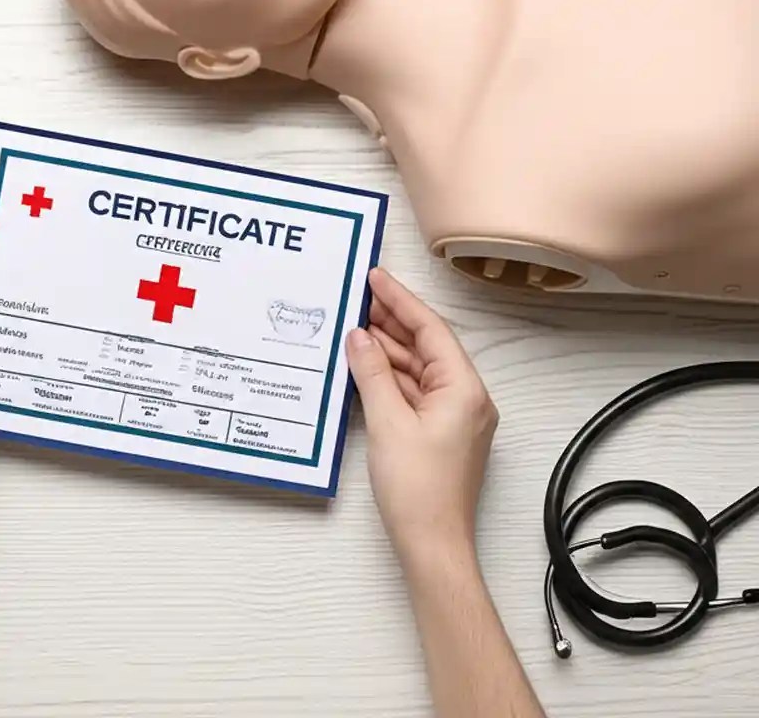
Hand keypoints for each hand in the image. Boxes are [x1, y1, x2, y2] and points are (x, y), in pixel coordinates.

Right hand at [345, 269, 497, 559]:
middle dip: (392, 323)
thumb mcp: (388, 423)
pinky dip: (390, 379)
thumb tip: (359, 337)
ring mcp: (455, 418)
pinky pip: (414, 394)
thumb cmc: (419, 492)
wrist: (432, 544)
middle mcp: (467, 399)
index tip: (375, 278)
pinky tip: (365, 369)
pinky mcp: (440, 435)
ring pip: (418, 371)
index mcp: (464, 389)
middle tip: (357, 298)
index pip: (431, 330)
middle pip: (427, 347)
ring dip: (388, 351)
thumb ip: (372, 374)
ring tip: (353, 329)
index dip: (400, 301)